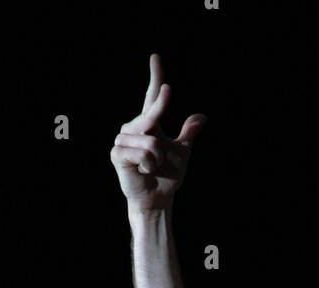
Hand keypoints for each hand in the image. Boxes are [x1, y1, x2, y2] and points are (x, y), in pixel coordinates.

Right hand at [110, 53, 206, 212]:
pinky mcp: (117, 153)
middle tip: (160, 161)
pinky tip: (142, 172)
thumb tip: (202, 117)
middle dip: (163, 141)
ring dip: (157, 160)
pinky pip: (143, 154)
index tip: (156, 56)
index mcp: (148, 124)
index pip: (152, 96)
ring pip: (151, 141)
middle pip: (153, 116)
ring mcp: (122, 139)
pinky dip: (149, 166)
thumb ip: (188, 134)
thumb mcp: (182, 153)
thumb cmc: (167, 176)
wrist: (157, 199)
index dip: (155, 76)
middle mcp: (133, 127)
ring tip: (150, 168)